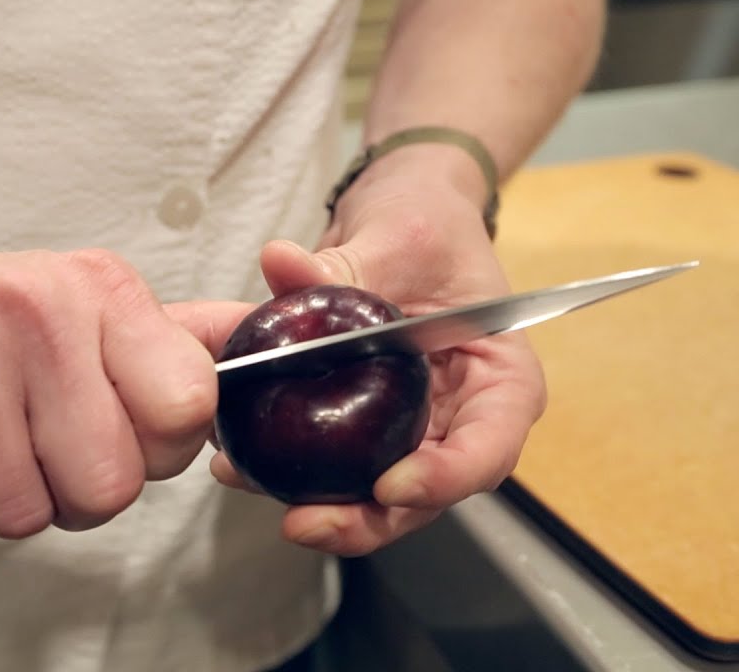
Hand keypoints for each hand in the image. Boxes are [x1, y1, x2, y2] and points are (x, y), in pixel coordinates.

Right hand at [0, 244, 244, 542]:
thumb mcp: (76, 298)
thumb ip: (169, 336)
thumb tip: (260, 349)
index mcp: (97, 288)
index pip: (191, 406)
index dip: (156, 447)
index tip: (117, 429)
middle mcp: (33, 314)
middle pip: (111, 485)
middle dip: (71, 488)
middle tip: (28, 442)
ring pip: (25, 515)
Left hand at [211, 156, 546, 555]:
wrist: (404, 216)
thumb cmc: (427, 225)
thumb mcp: (394, 236)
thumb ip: (341, 264)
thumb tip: (282, 264)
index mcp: (499, 378)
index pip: (489, 448)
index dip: (446, 479)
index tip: (391, 485)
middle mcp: (461, 416)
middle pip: (429, 491)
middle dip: (369, 519)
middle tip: (306, 522)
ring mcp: (415, 426)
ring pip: (378, 493)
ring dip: (323, 507)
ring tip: (250, 487)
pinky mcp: (369, 425)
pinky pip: (339, 462)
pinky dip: (295, 470)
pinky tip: (239, 464)